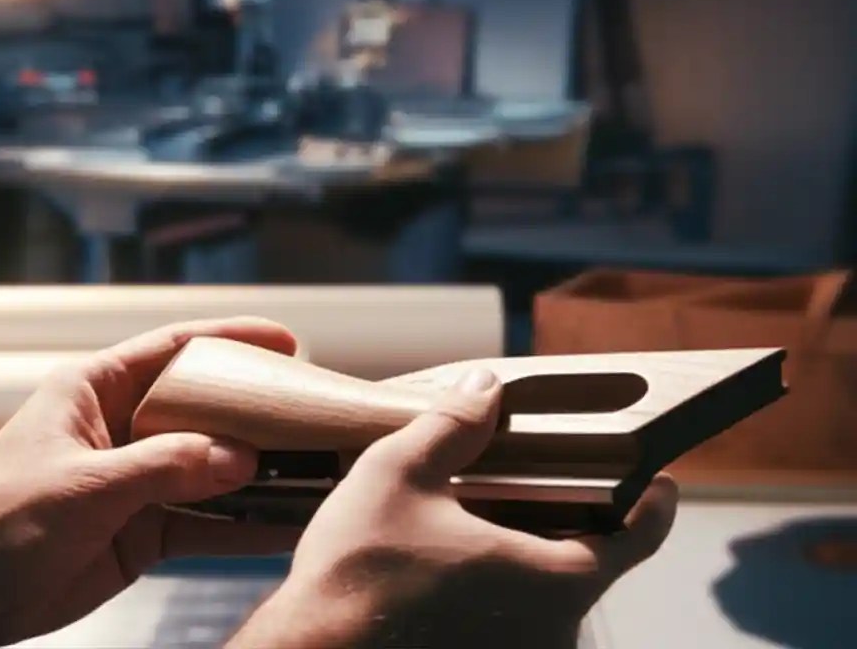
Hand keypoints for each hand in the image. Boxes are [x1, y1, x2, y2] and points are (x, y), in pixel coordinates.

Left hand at [0, 318, 301, 647]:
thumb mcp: (83, 484)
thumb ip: (163, 467)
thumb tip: (241, 458)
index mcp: (95, 391)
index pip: (173, 350)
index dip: (231, 340)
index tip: (288, 342)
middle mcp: (122, 430)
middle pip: (206, 410)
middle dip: (261, 414)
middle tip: (319, 415)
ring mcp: (136, 483)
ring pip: (214, 471)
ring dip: (262, 475)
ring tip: (320, 473)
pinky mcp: (143, 532)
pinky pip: (206, 524)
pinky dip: (245, 526)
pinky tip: (288, 525)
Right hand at [231, 369, 678, 648]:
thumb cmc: (356, 576)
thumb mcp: (398, 476)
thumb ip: (452, 427)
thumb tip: (487, 391)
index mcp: (553, 579)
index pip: (638, 538)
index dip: (653, 504)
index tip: (659, 484)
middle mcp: (551, 632)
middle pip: (586, 566)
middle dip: (566, 523)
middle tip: (533, 486)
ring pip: (544, 599)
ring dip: (524, 561)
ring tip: (477, 525)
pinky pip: (509, 625)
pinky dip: (494, 595)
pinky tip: (445, 571)